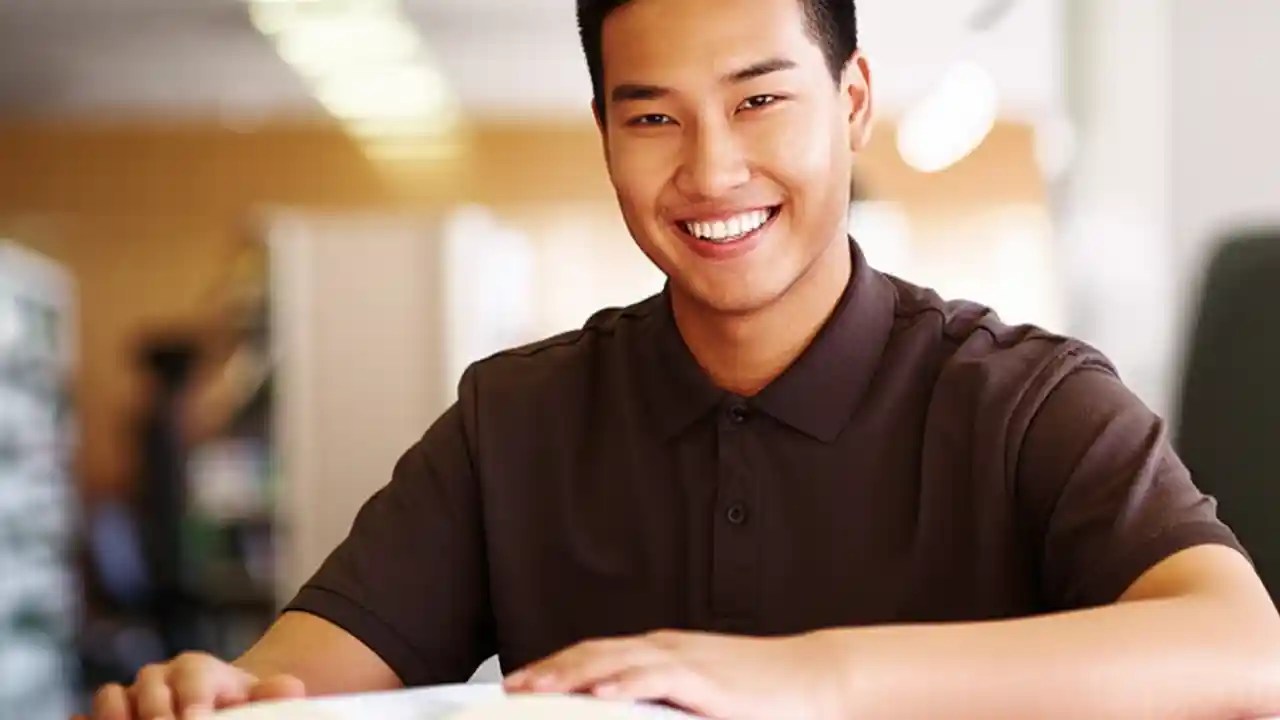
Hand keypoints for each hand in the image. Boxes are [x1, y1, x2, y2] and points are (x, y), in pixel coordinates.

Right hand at [75, 651, 305, 719]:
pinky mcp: (109, 716)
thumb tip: (292, 688)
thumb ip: (278, 693)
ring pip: (110, 698)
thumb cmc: (240, 707)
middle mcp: (159, 677)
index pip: (193, 678)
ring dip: (115, 717)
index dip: (194, 701)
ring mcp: (129, 697)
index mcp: (198, 669)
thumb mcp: (262, 698)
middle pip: (148, 687)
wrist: (217, 708)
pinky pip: (86, 716)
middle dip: (156, 713)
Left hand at [503, 630, 850, 719]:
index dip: (557, 667)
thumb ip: (669, 705)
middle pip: (593, 654)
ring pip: (614, 661)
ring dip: (571, 674)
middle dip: (549, 670)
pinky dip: (622, 683)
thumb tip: (632, 714)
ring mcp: (685, 662)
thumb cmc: (766, 690)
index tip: (523, 683)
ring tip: (535, 689)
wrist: (817, 676)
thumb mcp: (706, 696)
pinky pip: (655, 679)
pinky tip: (598, 693)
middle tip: (511, 687)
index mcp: (664, 653)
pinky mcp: (705, 681)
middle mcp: (667, 650)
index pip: (597, 655)